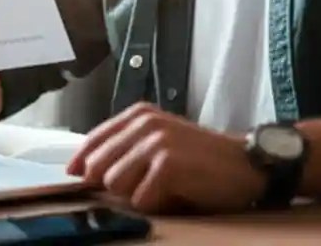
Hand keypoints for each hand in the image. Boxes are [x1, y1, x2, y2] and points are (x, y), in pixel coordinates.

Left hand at [66, 103, 265, 213]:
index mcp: (139, 115)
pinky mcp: (167, 164)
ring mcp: (155, 142)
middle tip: (145, 187)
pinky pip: (141, 200)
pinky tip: (178, 194)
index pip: (93, 141)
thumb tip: (82, 171)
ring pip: (116, 186)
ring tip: (165, 188)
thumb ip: (125, 149)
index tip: (74, 176)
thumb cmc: (201, 161)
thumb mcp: (159, 143)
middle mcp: (144, 123)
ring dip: (138, 196)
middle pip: (98, 168)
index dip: (81, 163)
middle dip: (115, 186)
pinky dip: (157, 205)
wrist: (246, 166)